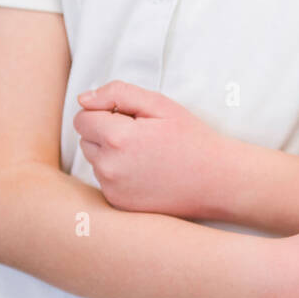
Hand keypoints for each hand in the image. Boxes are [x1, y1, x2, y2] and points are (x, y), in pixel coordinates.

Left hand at [73, 80, 228, 216]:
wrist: (216, 181)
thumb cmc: (191, 138)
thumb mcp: (160, 105)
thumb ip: (118, 94)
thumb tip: (83, 99)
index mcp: (117, 138)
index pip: (82, 118)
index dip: (105, 113)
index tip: (131, 118)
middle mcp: (109, 167)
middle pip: (85, 139)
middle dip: (105, 132)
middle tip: (141, 135)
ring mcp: (112, 189)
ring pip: (94, 160)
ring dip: (110, 154)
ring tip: (145, 155)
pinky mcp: (118, 204)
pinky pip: (105, 181)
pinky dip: (118, 174)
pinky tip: (146, 172)